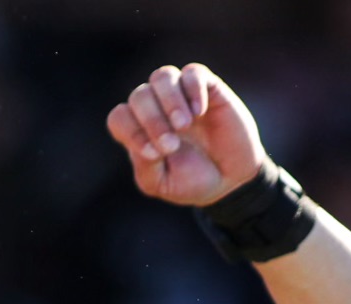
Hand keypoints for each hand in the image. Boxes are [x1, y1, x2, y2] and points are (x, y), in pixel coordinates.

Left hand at [105, 63, 264, 206]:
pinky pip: (193, 73)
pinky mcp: (208, 87)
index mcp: (139, 131)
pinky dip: (193, 90)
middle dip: (152, 120)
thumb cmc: (191, 181)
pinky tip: (200, 112)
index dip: (131, 132)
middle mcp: (156, 108)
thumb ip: (146, 165)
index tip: (154, 154)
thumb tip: (147, 140)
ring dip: (169, 101)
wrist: (231, 179)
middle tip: (171, 145)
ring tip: (184, 125)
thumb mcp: (162, 183)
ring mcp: (180, 95)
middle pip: (138, 96)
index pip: (119, 117)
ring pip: (162, 77)